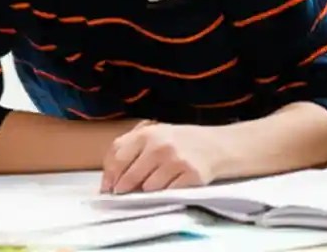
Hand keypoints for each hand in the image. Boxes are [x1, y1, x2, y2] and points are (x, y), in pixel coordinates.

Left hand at [100, 122, 222, 193]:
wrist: (219, 145)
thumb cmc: (182, 142)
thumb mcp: (156, 134)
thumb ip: (132, 148)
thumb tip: (110, 178)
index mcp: (147, 133)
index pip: (117, 157)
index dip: (109, 176)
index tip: (107, 188)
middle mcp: (160, 146)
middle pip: (129, 176)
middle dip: (125, 188)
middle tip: (125, 193)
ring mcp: (176, 161)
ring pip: (148, 188)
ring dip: (148, 190)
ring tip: (157, 182)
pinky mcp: (191, 176)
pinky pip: (168, 193)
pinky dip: (166, 193)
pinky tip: (172, 185)